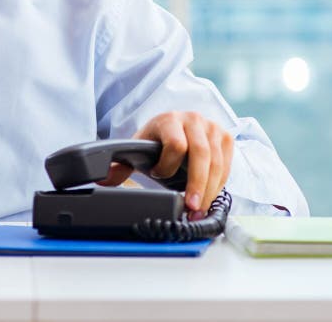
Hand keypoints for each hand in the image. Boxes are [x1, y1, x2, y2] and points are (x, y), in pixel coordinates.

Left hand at [98, 111, 233, 218]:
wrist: (174, 127)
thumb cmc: (156, 142)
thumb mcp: (138, 150)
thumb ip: (120, 165)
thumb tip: (104, 180)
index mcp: (168, 120)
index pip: (176, 143)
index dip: (168, 165)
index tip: (158, 177)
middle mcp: (193, 120)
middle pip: (201, 154)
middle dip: (197, 184)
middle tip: (191, 208)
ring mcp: (212, 128)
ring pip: (217, 162)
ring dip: (210, 190)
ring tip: (199, 210)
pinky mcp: (225, 138)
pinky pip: (227, 166)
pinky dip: (219, 185)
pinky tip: (208, 199)